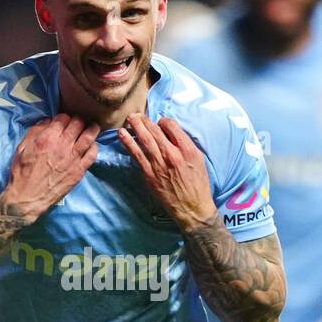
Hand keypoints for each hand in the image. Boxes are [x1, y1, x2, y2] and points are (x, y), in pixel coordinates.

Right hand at [1, 113, 98, 221]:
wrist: (27, 197)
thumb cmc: (22, 172)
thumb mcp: (22, 147)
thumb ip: (36, 131)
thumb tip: (48, 122)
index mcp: (47, 138)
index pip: (63, 118)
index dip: (64, 117)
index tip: (64, 121)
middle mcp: (62, 145)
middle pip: (78, 123)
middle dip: (78, 121)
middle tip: (78, 124)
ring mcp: (73, 158)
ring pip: (89, 136)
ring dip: (92, 129)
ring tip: (92, 128)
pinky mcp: (79, 170)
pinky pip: (93, 154)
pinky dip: (94, 147)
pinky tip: (92, 146)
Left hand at [118, 114, 214, 229]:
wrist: (191, 207)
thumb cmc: (198, 184)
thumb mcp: (199, 160)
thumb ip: (186, 145)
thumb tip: (172, 133)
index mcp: (187, 149)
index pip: (171, 126)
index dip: (163, 121)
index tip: (160, 123)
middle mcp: (172, 155)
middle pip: (155, 131)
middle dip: (145, 120)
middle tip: (137, 115)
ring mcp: (159, 165)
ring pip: (145, 140)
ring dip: (135, 127)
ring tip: (129, 118)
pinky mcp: (149, 174)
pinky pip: (137, 155)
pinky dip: (128, 143)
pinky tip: (122, 135)